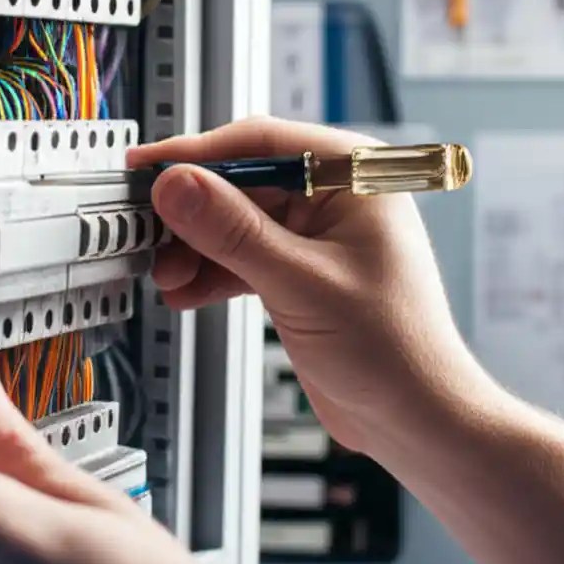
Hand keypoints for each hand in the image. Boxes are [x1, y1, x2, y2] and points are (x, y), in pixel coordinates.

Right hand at [129, 117, 495, 452]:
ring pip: (234, 224)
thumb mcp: (300, 283)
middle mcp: (334, 197)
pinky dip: (212, 274)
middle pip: (239, 184)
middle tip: (148, 233)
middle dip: (191, 215)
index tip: (148, 167)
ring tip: (168, 276)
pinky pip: (242, 258)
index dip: (196, 155)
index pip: (259, 144)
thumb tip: (178, 186)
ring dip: (195, 249)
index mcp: (353, 175)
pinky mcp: (299, 273)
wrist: (415, 419)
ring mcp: (315, 237)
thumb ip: (232, 232)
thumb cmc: (395, 350)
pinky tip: (187, 292)